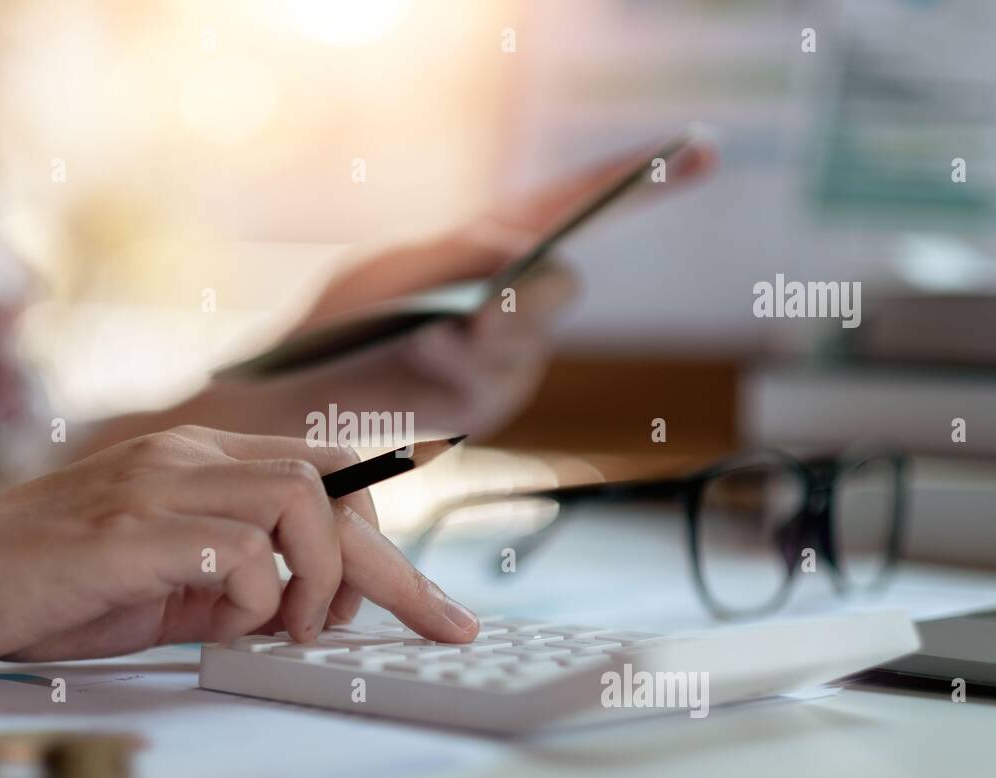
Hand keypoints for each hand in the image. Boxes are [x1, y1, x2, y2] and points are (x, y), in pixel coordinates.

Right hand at [0, 426, 477, 665]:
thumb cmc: (47, 583)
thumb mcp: (158, 578)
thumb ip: (228, 577)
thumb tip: (300, 605)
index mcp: (198, 458)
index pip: (322, 470)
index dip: (388, 519)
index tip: (435, 580)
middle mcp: (189, 454)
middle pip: (333, 484)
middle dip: (396, 567)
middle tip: (437, 623)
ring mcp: (161, 483)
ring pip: (303, 502)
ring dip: (323, 578)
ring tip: (295, 630)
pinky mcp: (132, 528)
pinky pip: (242, 552)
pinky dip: (259, 598)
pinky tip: (226, 623)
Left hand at [284, 140, 717, 435]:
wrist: (293, 399)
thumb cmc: (337, 324)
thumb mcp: (390, 271)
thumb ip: (451, 256)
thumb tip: (510, 245)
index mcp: (492, 252)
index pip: (575, 204)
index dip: (638, 180)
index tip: (702, 151)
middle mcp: (509, 304)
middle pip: (559, 284)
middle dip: (532, 289)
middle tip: (493, 297)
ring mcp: (501, 360)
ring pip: (528, 339)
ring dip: (487, 332)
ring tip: (436, 331)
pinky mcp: (480, 409)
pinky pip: (493, 384)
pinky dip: (462, 365)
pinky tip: (429, 349)